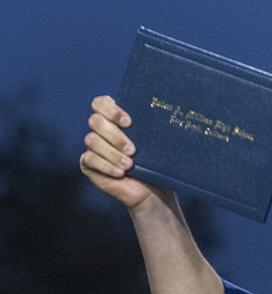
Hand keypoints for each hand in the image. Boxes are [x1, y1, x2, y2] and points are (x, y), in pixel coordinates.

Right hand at [80, 95, 167, 209]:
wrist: (152, 190)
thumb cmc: (154, 165)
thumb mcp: (155, 145)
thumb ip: (150, 129)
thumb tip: (161, 117)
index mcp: (115, 120)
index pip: (101, 103)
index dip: (111, 110)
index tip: (129, 122)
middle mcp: (101, 131)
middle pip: (95, 121)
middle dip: (115, 136)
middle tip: (132, 150)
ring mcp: (93, 147)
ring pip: (92, 140)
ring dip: (112, 153)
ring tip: (129, 165)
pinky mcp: (88, 164)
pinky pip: (89, 159)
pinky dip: (106, 166)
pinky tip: (120, 173)